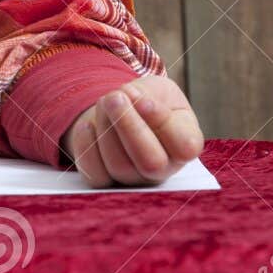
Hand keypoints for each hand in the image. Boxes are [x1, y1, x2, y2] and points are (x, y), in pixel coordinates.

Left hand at [62, 75, 202, 185]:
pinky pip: (96, 175)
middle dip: (129, 127)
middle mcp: (164, 168)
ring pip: (120, 166)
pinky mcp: (107, 181)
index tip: (144, 100)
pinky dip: (87, 148)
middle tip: (115, 97)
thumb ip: (152, 95)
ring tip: (105, 101)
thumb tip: (135, 102)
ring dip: (107, 129)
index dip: (162, 122)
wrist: (122, 110)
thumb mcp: (159, 90)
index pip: (185, 146)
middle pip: (151, 163)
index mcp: (185, 144)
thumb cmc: (148, 100)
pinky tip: (87, 125)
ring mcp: (135, 178)